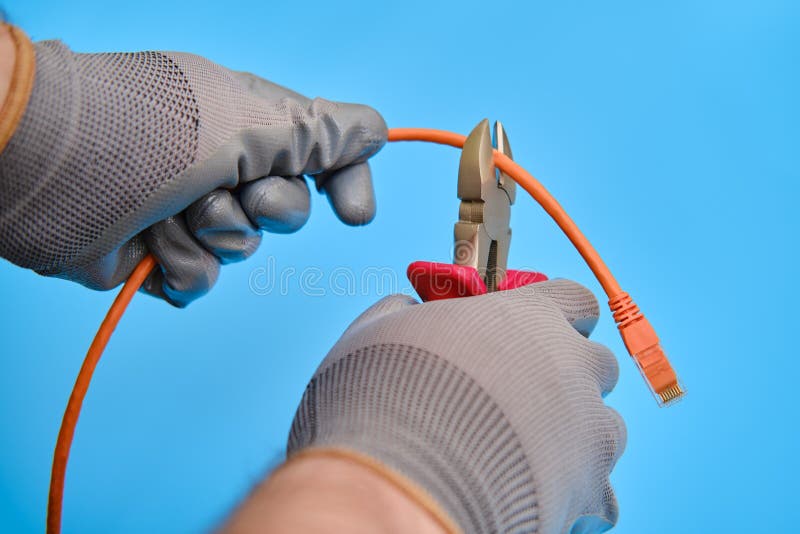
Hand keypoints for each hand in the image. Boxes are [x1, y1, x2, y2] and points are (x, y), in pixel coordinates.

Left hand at [0, 40, 386, 305]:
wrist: (49, 168)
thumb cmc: (152, 130)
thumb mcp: (253, 119)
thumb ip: (324, 132)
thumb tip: (378, 132)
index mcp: (248, 119)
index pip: (320, 154)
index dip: (344, 182)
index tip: (355, 213)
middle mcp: (221, 162)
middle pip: (288, 210)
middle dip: (265, 206)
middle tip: (230, 185)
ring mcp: (187, 208)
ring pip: (241, 248)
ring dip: (212, 232)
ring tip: (171, 205)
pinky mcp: (158, 251)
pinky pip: (201, 278)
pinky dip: (180, 264)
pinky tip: (149, 242)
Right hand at [288, 279, 626, 533]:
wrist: (399, 485)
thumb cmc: (384, 399)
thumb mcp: (379, 330)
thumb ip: (410, 311)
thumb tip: (411, 311)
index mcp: (529, 317)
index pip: (574, 299)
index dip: (555, 313)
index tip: (533, 329)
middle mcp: (571, 366)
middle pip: (595, 362)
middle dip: (565, 376)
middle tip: (519, 395)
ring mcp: (589, 430)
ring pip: (604, 425)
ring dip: (573, 433)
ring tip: (521, 451)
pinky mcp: (590, 491)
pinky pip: (600, 492)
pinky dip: (574, 495)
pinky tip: (532, 491)